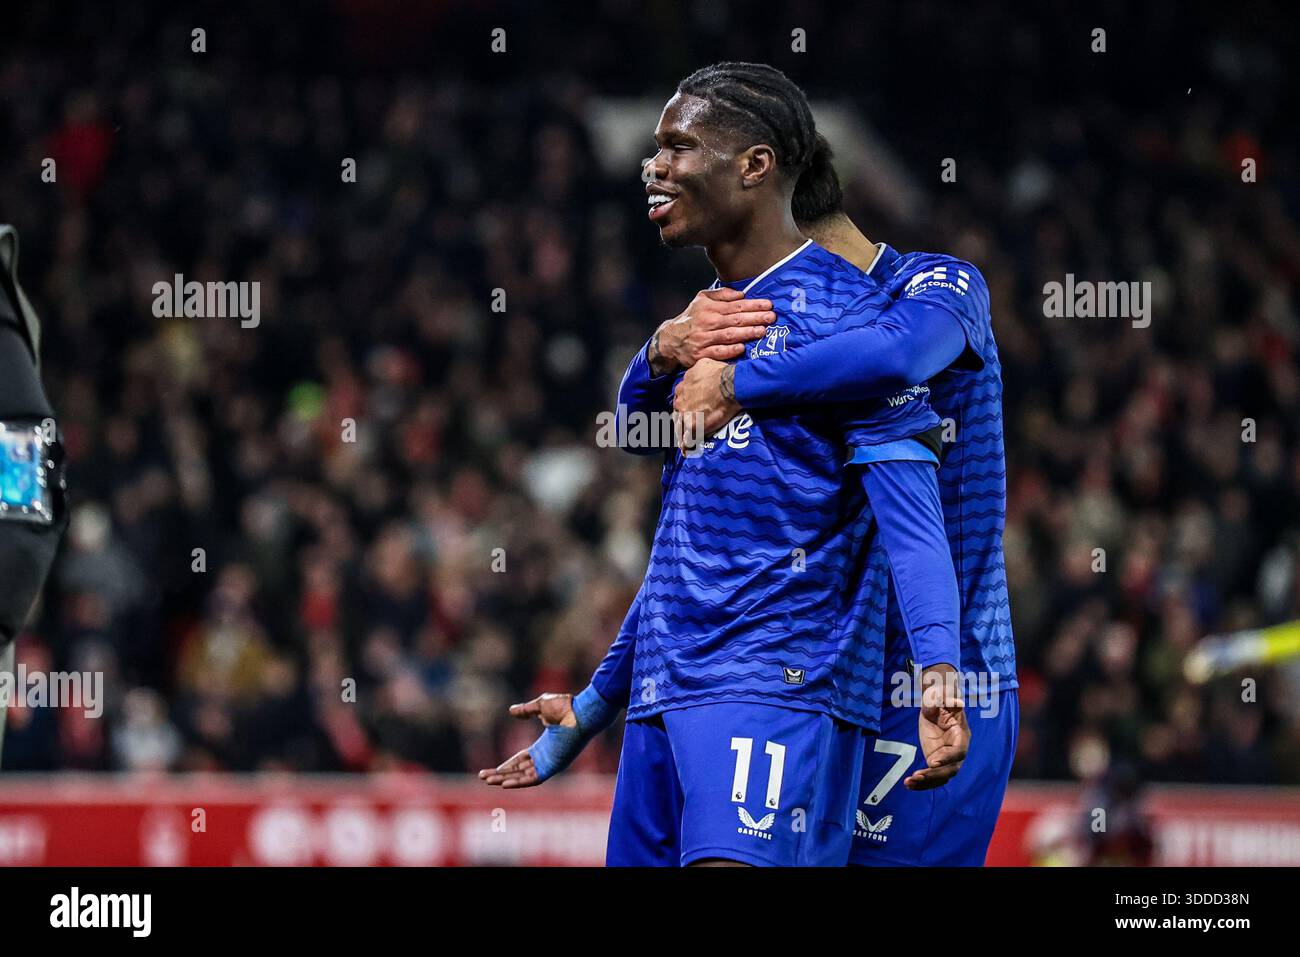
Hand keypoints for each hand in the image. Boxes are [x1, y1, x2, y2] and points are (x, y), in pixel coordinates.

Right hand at [477, 692, 576, 788]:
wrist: (581, 711)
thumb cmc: (566, 707)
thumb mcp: (540, 706)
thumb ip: (526, 710)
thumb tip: (511, 711)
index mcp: (544, 746)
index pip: (521, 760)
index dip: (506, 765)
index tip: (492, 770)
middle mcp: (546, 757)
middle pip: (519, 770)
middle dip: (500, 774)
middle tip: (483, 777)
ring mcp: (550, 762)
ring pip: (523, 776)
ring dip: (505, 779)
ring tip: (488, 781)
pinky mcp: (554, 765)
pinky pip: (534, 779)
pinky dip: (519, 782)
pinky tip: (504, 783)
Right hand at [648, 287, 773, 374]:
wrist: (670, 339)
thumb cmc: (692, 318)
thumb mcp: (702, 299)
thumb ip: (722, 295)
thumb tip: (742, 294)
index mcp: (709, 308)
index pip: (735, 305)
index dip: (753, 305)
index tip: (768, 305)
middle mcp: (707, 322)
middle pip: (734, 319)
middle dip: (754, 318)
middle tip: (771, 317)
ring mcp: (704, 339)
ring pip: (728, 335)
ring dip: (746, 333)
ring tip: (762, 331)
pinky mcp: (700, 355)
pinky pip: (717, 352)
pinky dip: (730, 350)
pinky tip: (742, 347)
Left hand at [673, 357, 739, 450]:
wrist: (730, 385)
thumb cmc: (722, 373)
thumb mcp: (706, 364)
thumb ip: (699, 369)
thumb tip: (701, 370)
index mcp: (684, 384)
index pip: (681, 395)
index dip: (686, 401)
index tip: (690, 406)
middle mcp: (681, 398)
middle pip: (678, 410)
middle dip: (681, 415)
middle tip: (687, 422)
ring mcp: (685, 412)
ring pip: (680, 424)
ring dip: (681, 432)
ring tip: (683, 441)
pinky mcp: (693, 424)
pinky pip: (687, 437)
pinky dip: (686, 445)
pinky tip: (685, 450)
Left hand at [904, 664, 969, 789]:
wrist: (935, 705)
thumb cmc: (939, 699)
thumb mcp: (939, 697)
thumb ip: (944, 699)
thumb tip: (957, 700)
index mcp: (961, 735)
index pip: (959, 751)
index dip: (948, 758)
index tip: (933, 762)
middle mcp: (957, 751)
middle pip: (951, 769)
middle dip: (934, 774)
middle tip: (918, 775)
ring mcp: (947, 759)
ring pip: (941, 777)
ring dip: (926, 782)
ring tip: (909, 783)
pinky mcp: (937, 762)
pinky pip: (933, 777)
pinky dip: (922, 783)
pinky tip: (908, 785)